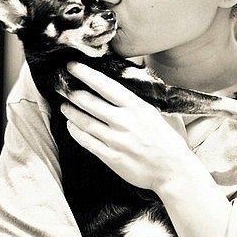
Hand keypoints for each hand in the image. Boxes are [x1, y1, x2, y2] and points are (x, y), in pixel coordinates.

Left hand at [60, 62, 195, 191]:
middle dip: (72, 92)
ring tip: (64, 105)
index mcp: (137, 107)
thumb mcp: (162, 113)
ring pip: (85, 121)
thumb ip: (146, 98)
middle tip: (63, 86)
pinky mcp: (111, 157)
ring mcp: (116, 140)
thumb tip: (135, 79)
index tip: (72, 66)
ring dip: (70, 111)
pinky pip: (86, 141)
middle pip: (90, 102)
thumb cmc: (170, 141)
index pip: (106, 86)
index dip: (86, 74)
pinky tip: (71, 125)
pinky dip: (75, 131)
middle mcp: (125, 122)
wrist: (174, 171)